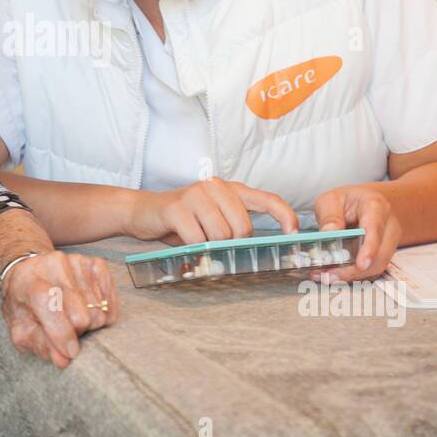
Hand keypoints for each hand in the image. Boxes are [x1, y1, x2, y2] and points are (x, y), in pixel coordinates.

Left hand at [0, 251, 118, 368]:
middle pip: (80, 312)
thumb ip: (40, 345)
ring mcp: (77, 262)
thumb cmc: (25, 304)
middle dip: (77, 330)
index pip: (50, 304)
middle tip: (67, 329)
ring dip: (90, 321)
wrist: (30, 271)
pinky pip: (110, 298)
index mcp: (29, 282)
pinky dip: (103, 311)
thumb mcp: (21, 328)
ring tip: (74, 316)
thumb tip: (63, 360)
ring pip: (98, 308)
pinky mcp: (96, 263)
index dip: (61, 332)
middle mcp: (53, 266)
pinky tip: (89, 309)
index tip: (71, 352)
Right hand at [125, 178, 298, 245]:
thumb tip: (259, 249)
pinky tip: (183, 242)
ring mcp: (196, 195)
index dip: (285, 216)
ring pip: (220, 235)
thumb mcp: (213, 220)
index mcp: (230, 190)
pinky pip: (197, 239)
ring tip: (195, 241)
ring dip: (209, 247)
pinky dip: (193, 249)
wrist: (143, 212)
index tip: (294, 233)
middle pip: (242, 228)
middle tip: (213, 245)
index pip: (268, 199)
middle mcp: (216, 187)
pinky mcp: (177, 207)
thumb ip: (235, 226)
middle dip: (231, 244)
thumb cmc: (183, 220)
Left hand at [311, 184, 402, 281]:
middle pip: (379, 255)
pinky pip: (372, 269)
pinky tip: (335, 274)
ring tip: (327, 276)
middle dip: (354, 271)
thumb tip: (329, 234)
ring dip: (352, 276)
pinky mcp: (385, 253)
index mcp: (376, 206)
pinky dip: (354, 275)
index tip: (361, 264)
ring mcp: (389, 240)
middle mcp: (388, 224)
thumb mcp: (331, 200)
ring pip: (377, 266)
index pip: (375, 228)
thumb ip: (329, 216)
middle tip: (329, 276)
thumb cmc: (348, 200)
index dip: (370, 248)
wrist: (364, 201)